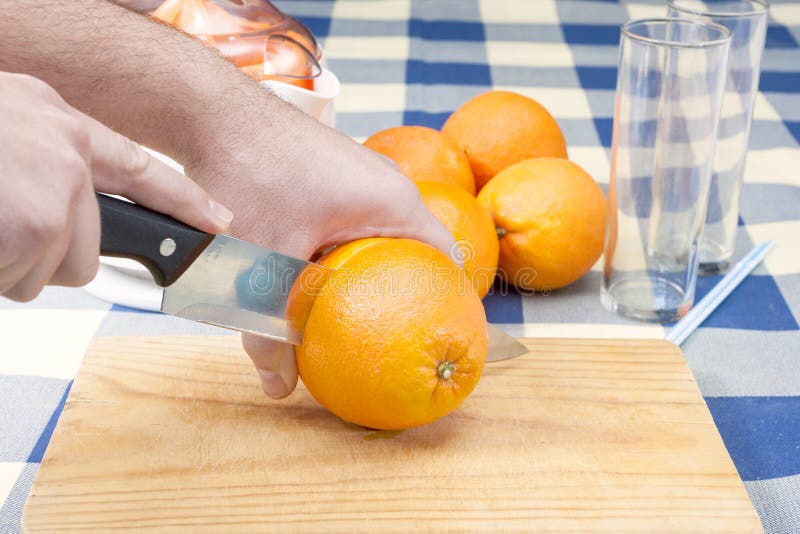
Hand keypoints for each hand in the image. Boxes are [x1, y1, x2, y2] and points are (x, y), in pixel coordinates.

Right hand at [0, 72, 232, 301]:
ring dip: (8, 265)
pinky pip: (16, 281)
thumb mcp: (4, 122)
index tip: (219, 222)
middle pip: (86, 252)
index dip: (184, 201)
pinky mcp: (30, 228)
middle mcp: (66, 157)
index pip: (142, 168)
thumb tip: (62, 213)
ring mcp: (50, 195)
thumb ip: (43, 158)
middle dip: (42, 258)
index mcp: (59, 124)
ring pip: (47, 273)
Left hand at [184, 97, 456, 398]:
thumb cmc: (247, 170)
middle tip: (386, 335)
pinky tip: (315, 274)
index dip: (445, 302)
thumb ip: (269, 330)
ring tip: (352, 311)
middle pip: (414, 251)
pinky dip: (346, 250)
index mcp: (393, 202)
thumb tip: (279, 387)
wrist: (209, 109)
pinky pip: (357, 220)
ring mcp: (361, 174)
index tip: (429, 337)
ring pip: (382, 235)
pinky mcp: (334, 172)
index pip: (447, 260)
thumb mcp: (260, 261)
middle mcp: (386, 184)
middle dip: (400, 293)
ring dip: (369, 270)